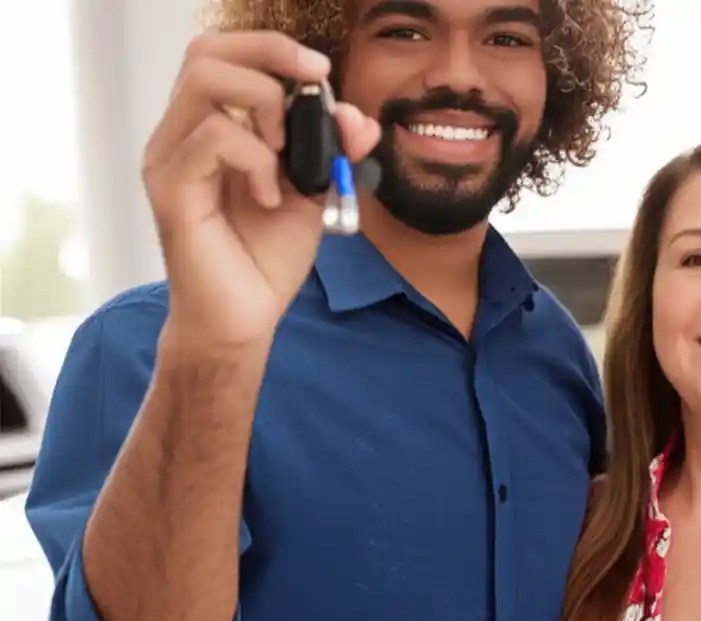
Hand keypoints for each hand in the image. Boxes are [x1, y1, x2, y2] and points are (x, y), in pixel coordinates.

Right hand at [142, 31, 381, 352]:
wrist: (243, 320)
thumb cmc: (266, 257)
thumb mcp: (314, 194)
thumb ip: (334, 153)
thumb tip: (359, 118)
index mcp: (207, 127)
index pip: (221, 53)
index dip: (273, 49)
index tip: (321, 73)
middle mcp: (179, 135)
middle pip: (205, 52)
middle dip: (270, 60)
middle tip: (312, 93)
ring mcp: (170, 160)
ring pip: (206, 83)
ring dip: (266, 108)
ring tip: (287, 156)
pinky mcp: (172, 191)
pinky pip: (213, 140)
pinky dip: (257, 160)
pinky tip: (272, 197)